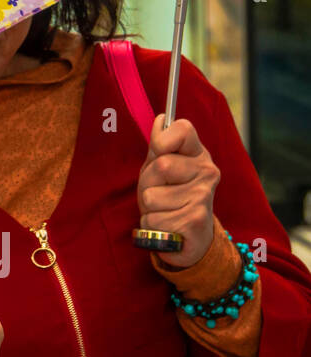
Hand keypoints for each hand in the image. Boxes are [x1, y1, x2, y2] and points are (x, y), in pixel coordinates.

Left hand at [138, 115, 220, 268]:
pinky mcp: (195, 221)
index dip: (162, 138)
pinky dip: (152, 225)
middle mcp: (207, 172)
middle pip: (161, 165)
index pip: (183, 129)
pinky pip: (153, 219)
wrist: (189, 238)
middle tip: (158, 191)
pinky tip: (168, 225)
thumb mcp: (160, 169)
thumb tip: (160, 119)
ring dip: (149, 207)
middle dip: (148, 182)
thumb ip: (159, 145)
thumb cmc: (170, 197)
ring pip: (152, 196)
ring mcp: (203, 197)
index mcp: (198, 154)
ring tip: (164, 209)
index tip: (159, 151)